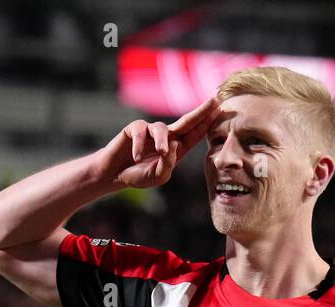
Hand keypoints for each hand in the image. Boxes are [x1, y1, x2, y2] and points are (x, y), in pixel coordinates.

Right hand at [96, 97, 220, 189]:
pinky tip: (137, 157)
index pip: (195, 134)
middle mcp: (166, 137)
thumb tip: (174, 144)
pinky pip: (140, 132)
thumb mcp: (158, 176)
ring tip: (162, 153)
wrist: (113, 175)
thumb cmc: (138, 175)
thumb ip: (168, 164)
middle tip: (214, 101)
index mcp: (177, 148)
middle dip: (201, 111)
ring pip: (162, 129)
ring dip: (162, 140)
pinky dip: (140, 145)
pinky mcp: (134, 129)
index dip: (207, 123)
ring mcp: (150, 131)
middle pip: (186, 121)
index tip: (221, 112)